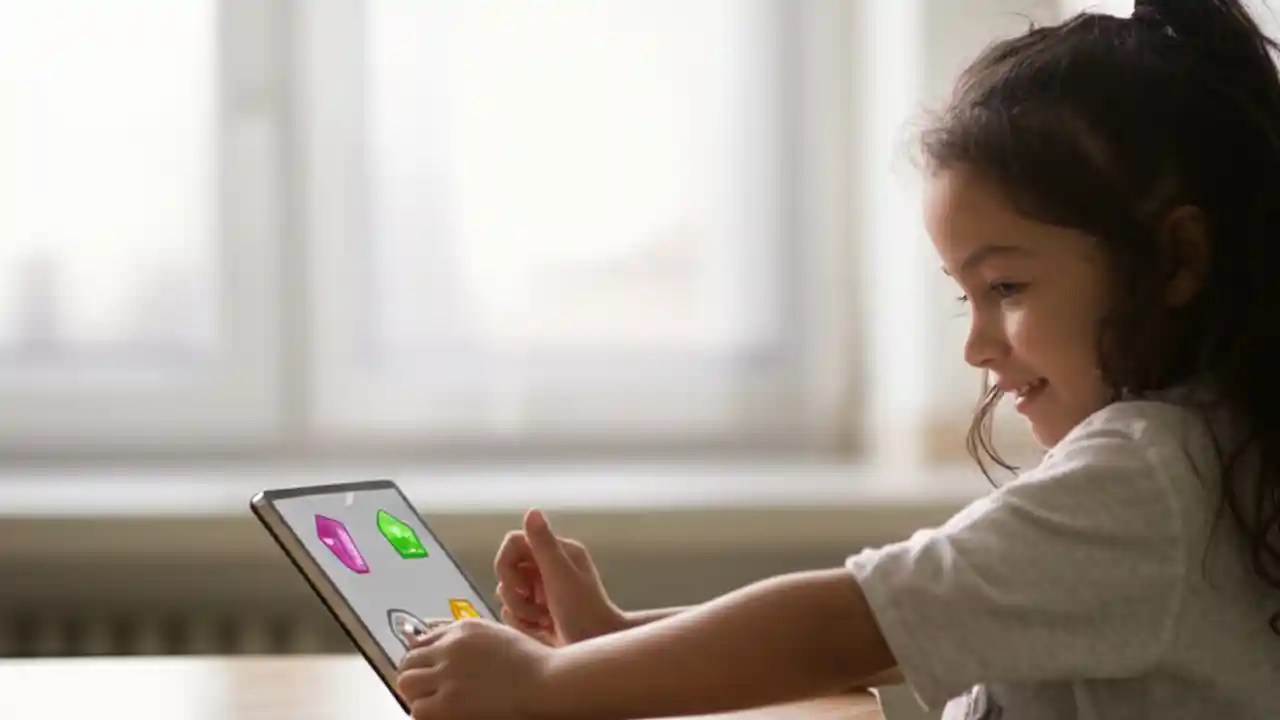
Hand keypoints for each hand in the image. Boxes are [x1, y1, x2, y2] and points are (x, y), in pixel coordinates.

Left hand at [397, 619, 552, 719]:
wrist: (546, 682)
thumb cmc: (532, 663)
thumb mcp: (498, 636)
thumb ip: (469, 639)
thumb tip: (442, 642)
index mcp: (463, 628)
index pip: (422, 640)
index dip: (423, 659)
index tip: (428, 671)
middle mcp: (450, 648)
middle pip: (408, 661)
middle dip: (415, 675)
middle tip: (428, 690)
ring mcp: (447, 675)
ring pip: (407, 683)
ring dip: (417, 694)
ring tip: (434, 703)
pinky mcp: (448, 703)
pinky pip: (418, 709)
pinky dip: (426, 712)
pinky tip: (442, 714)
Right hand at [494, 509, 624, 645]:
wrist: (596, 647)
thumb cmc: (584, 612)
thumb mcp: (562, 575)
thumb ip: (544, 544)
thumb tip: (532, 510)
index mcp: (557, 553)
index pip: (513, 543)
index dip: (506, 563)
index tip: (516, 584)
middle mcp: (548, 569)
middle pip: (506, 571)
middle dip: (515, 594)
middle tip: (538, 606)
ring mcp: (542, 592)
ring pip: (506, 595)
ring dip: (521, 611)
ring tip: (545, 620)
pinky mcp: (537, 614)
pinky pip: (512, 615)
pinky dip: (523, 625)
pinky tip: (543, 630)